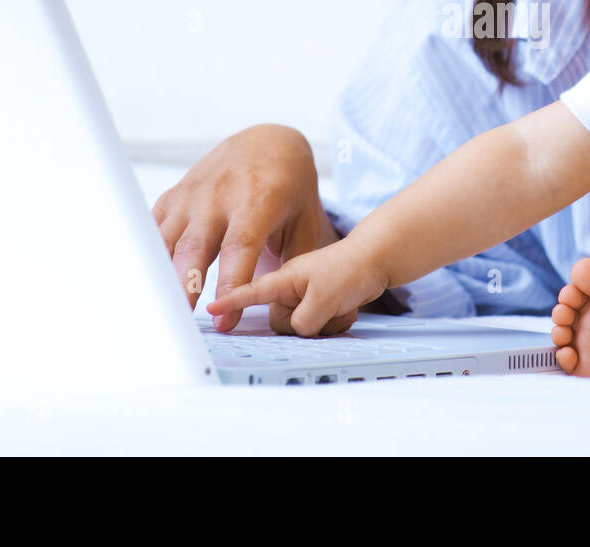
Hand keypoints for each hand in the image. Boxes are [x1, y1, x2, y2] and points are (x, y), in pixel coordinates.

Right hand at [151, 124, 338, 331]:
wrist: (268, 141)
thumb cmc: (290, 187)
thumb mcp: (305, 219)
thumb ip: (294, 262)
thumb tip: (284, 307)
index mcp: (256, 200)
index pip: (238, 248)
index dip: (230, 286)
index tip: (225, 322)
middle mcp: (219, 195)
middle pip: (195, 246)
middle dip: (186, 287)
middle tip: (181, 322)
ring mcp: (191, 194)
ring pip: (167, 240)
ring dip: (161, 276)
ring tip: (160, 311)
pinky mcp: (174, 196)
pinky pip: (154, 228)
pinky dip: (149, 256)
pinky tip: (147, 283)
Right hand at [206, 240, 385, 335]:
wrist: (379, 258)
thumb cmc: (351, 267)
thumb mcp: (324, 297)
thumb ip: (304, 320)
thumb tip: (297, 332)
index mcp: (285, 279)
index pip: (251, 291)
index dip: (231, 301)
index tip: (211, 309)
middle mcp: (290, 288)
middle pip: (282, 323)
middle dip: (307, 324)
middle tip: (328, 308)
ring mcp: (303, 296)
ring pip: (303, 328)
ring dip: (326, 323)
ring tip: (341, 305)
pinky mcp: (317, 303)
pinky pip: (318, 326)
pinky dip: (335, 322)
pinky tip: (346, 309)